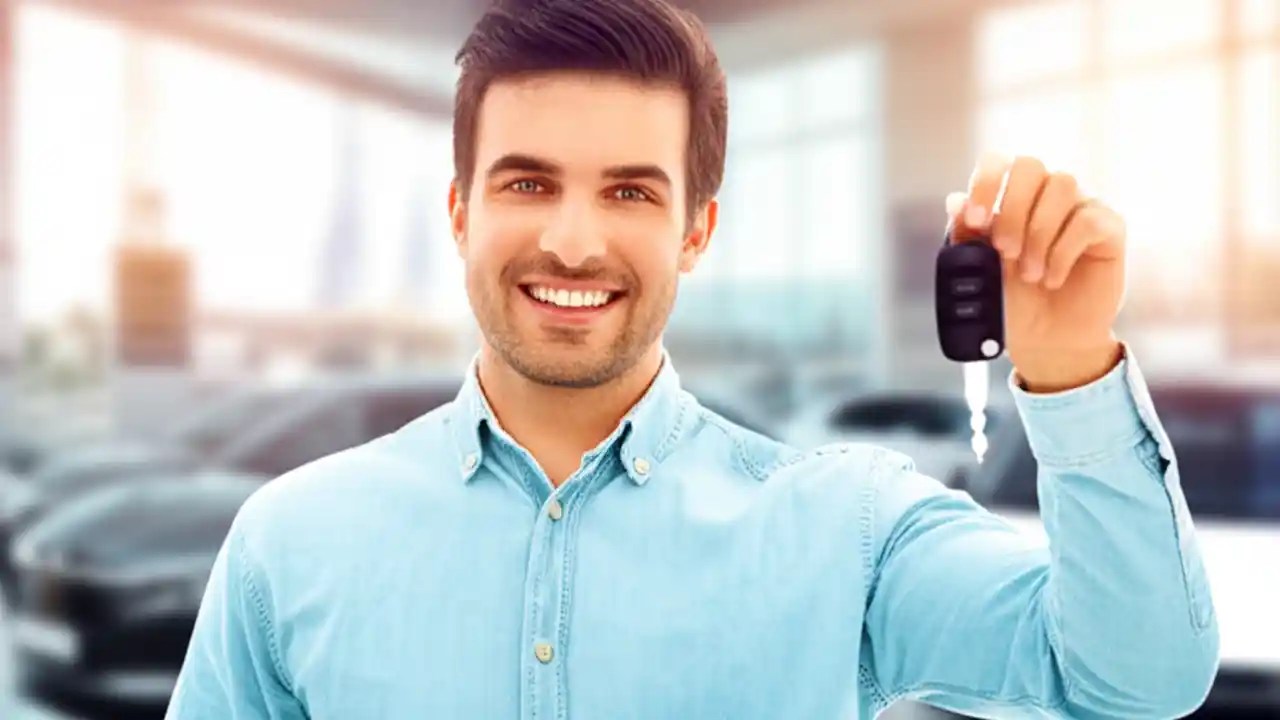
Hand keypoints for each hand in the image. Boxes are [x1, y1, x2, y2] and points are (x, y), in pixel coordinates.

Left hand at [948, 153, 1126, 392]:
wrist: (1046, 339)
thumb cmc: (1013, 300)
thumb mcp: (980, 269)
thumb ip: (966, 235)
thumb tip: (955, 201)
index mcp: (1011, 198)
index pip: (998, 161)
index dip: (985, 182)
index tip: (976, 221)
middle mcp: (1045, 195)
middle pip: (1031, 166)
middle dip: (1013, 210)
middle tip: (1005, 251)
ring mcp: (1079, 206)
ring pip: (1062, 187)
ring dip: (1038, 234)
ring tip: (1030, 274)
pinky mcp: (1108, 228)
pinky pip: (1087, 219)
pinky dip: (1062, 252)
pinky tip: (1052, 278)